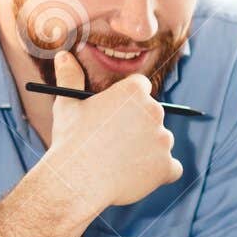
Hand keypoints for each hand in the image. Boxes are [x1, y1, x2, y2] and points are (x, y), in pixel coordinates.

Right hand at [42, 51, 181, 210]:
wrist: (77, 181)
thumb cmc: (71, 141)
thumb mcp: (67, 105)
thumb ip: (70, 77)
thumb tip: (64, 55)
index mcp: (134, 92)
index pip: (141, 88)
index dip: (127, 102)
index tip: (116, 115)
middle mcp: (155, 111)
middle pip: (152, 114)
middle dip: (137, 125)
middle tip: (114, 141)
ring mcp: (164, 140)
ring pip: (160, 141)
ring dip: (147, 149)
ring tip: (119, 161)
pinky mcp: (167, 166)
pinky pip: (171, 167)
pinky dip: (160, 172)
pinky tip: (139, 175)